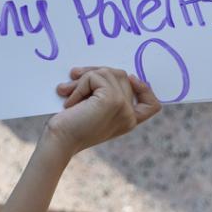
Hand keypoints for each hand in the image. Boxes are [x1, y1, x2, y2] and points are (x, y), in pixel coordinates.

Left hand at [43, 66, 161, 155]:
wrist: (59, 142)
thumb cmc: (68, 127)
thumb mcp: (92, 109)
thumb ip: (102, 94)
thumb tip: (94, 70)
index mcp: (128, 121)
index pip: (151, 105)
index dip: (144, 88)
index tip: (131, 78)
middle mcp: (130, 116)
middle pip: (121, 76)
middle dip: (94, 74)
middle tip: (72, 78)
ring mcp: (123, 107)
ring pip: (108, 73)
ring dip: (83, 79)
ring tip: (66, 92)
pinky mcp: (113, 100)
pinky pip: (96, 76)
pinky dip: (79, 84)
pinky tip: (69, 101)